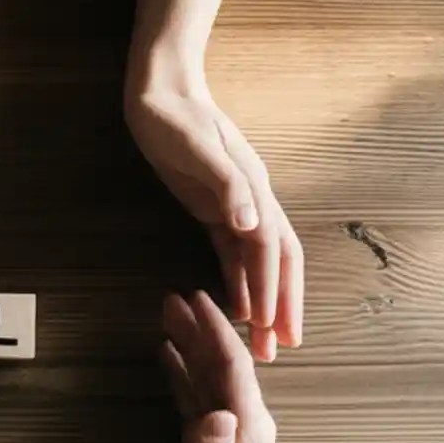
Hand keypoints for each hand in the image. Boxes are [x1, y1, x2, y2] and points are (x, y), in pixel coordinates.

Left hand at [127, 85, 302, 362]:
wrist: (162, 91)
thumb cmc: (176, 116)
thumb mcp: (197, 147)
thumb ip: (227, 185)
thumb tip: (250, 224)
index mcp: (253, 190)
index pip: (270, 251)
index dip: (272, 289)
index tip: (269, 327)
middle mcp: (252, 202)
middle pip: (277, 263)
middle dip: (281, 307)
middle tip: (280, 351)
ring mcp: (234, 207)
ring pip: (257, 264)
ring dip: (262, 303)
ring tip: (262, 343)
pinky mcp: (213, 209)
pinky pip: (233, 254)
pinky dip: (240, 283)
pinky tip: (239, 309)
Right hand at [158, 291, 276, 442]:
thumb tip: (217, 414)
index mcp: (246, 430)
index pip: (233, 367)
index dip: (215, 331)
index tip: (198, 299)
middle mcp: (242, 423)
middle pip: (221, 363)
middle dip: (200, 327)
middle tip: (175, 296)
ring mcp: (227, 430)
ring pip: (207, 374)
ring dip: (189, 343)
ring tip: (166, 313)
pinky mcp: (210, 438)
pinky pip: (195, 393)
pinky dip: (181, 369)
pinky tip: (166, 352)